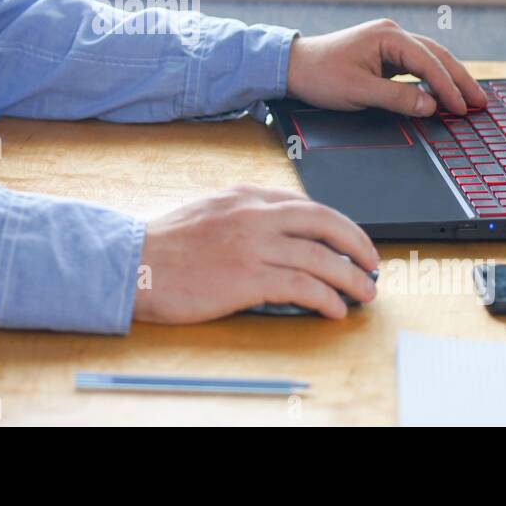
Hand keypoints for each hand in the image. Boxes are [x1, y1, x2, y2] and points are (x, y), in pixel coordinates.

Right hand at [132, 185, 379, 322]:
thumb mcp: (207, 211)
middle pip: (325, 222)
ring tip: (365, 293)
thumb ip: (242, 215)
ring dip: (351, 278)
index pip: (305, 204)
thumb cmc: (163, 246)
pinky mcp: (248, 278)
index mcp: (245, 195)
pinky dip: (326, 298)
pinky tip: (334, 310)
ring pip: (321, 257)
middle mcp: (254, 214)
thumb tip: (278, 234)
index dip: (336, 224)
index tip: (349, 241)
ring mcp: (253, 245)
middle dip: (357, 243)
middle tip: (372, 262)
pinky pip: (303, 286)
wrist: (132, 263)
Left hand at [285, 19, 487, 116]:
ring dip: (450, 78)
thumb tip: (431, 106)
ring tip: (471, 99)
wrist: (292, 66)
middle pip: (437, 56)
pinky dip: (432, 78)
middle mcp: (392, 34)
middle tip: (481, 102)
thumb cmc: (320, 76)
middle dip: (460, 79)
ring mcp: (389, 42)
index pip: (427, 62)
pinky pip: (417, 65)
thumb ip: (397, 98)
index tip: (462, 108)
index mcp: (388, 36)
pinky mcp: (384, 54)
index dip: (447, 87)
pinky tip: (444, 93)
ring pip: (430, 59)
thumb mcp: (358, 91)